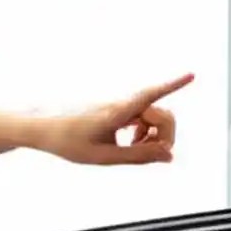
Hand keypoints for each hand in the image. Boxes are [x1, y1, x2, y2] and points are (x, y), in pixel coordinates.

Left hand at [39, 73, 193, 164]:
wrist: (38, 126)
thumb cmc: (66, 141)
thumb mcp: (104, 156)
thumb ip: (139, 156)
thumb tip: (169, 156)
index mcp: (116, 111)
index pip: (150, 94)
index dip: (173, 85)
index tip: (192, 74)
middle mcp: (119, 103)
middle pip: (161, 114)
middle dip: (166, 135)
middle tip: (157, 156)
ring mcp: (116, 104)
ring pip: (150, 115)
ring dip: (152, 134)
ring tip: (134, 149)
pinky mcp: (112, 107)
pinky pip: (138, 115)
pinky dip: (141, 130)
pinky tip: (129, 142)